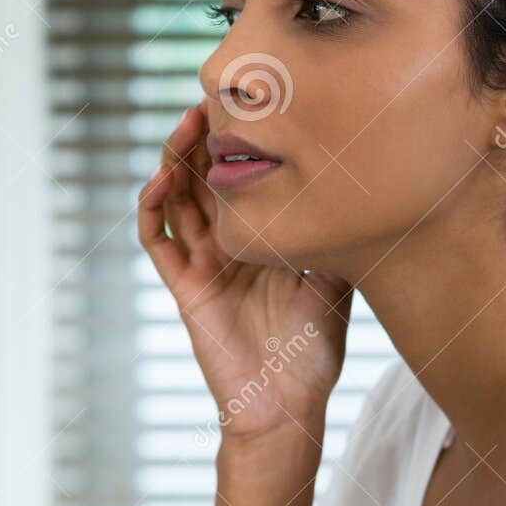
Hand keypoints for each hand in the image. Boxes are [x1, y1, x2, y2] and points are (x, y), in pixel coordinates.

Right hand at [138, 104, 352, 447]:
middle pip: (202, 178)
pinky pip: (157, 240)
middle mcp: (226, 245)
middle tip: (211, 100)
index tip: (250, 105)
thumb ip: (332, 234)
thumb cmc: (314, 350)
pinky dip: (153, 206)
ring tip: (185, 125)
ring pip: (175, 199)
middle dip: (203, 137)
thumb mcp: (337, 277)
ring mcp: (202, 264)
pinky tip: (163, 178)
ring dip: (175, 159)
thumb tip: (353, 181)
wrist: (289, 405)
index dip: (237, 142)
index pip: (240, 178)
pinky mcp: (184, 287)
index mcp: (259, 238)